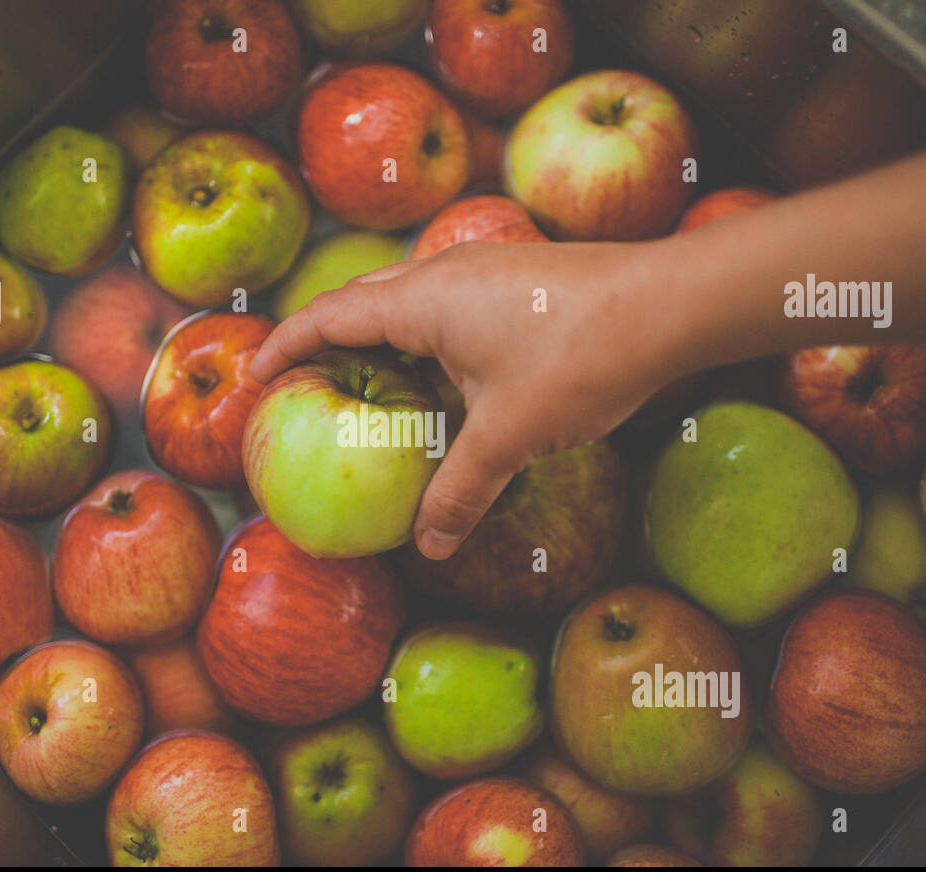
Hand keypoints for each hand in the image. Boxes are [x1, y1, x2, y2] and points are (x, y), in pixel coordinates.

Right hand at [250, 240, 691, 559]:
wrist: (671, 303)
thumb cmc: (579, 357)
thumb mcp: (510, 433)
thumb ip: (461, 488)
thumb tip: (428, 545)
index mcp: (421, 301)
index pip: (329, 318)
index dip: (286, 346)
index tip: (254, 376)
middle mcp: (444, 275)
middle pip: (362, 303)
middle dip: (326, 341)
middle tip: (304, 384)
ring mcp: (483, 273)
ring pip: (408, 302)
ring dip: (380, 340)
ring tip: (367, 387)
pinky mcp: (517, 282)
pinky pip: (447, 308)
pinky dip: (425, 341)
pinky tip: (444, 380)